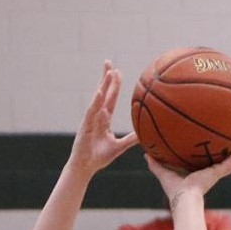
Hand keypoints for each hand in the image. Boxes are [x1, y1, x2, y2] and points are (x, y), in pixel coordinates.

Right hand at [65, 61, 138, 175]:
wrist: (85, 167)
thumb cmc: (99, 158)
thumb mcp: (119, 147)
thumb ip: (130, 139)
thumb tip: (145, 135)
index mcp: (103, 119)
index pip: (109, 98)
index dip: (113, 85)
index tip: (117, 72)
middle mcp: (96, 116)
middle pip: (102, 92)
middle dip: (106, 77)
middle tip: (109, 62)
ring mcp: (90, 119)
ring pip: (98, 98)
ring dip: (103, 84)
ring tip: (109, 71)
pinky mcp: (85, 125)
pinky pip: (91, 111)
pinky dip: (96, 101)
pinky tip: (100, 91)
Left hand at [144, 144, 230, 207]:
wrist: (184, 198)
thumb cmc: (175, 191)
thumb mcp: (164, 173)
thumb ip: (156, 165)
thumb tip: (146, 155)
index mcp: (198, 176)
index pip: (205, 165)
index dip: (208, 158)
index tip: (211, 149)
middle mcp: (209, 174)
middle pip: (220, 163)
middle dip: (226, 154)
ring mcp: (216, 174)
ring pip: (230, 162)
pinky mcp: (219, 173)